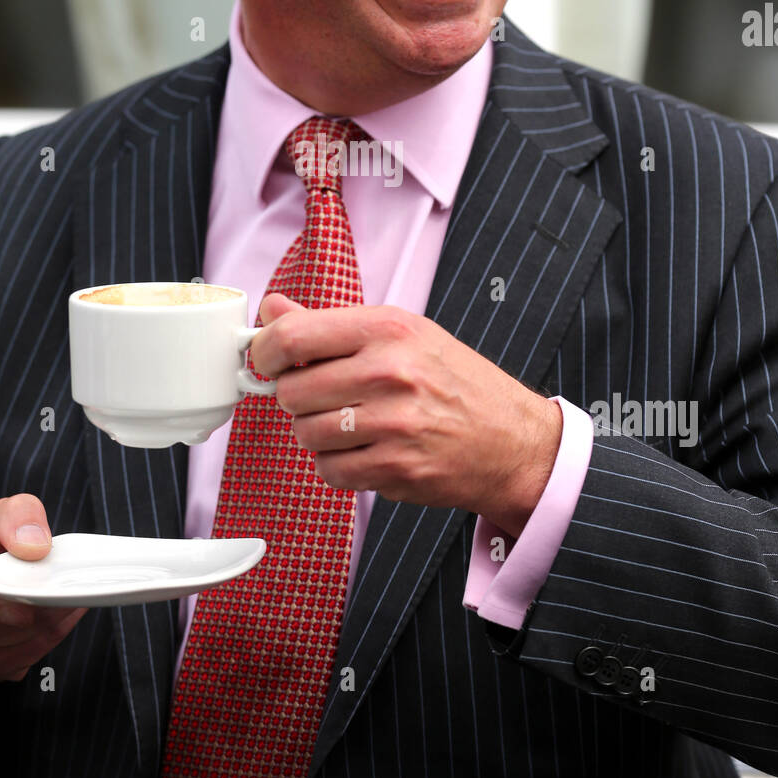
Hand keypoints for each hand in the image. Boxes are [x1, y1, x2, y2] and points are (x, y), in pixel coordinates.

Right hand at [0, 495, 86, 719]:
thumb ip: (19, 516)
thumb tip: (35, 547)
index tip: (34, 597)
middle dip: (39, 608)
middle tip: (72, 589)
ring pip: (10, 645)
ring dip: (49, 626)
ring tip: (70, 599)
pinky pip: (16, 661)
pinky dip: (45, 641)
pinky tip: (60, 618)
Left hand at [252, 295, 561, 538]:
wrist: (512, 440)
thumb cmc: (455, 382)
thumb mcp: (401, 333)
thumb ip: (329, 324)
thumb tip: (271, 307)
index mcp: (388, 329)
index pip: (292, 337)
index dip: (265, 352)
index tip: (267, 359)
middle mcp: (390, 372)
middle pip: (291, 391)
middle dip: (297, 397)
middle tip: (323, 396)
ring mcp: (394, 424)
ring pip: (306, 433)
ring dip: (317, 433)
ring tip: (350, 424)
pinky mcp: (396, 469)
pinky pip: (329, 470)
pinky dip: (337, 465)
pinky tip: (364, 450)